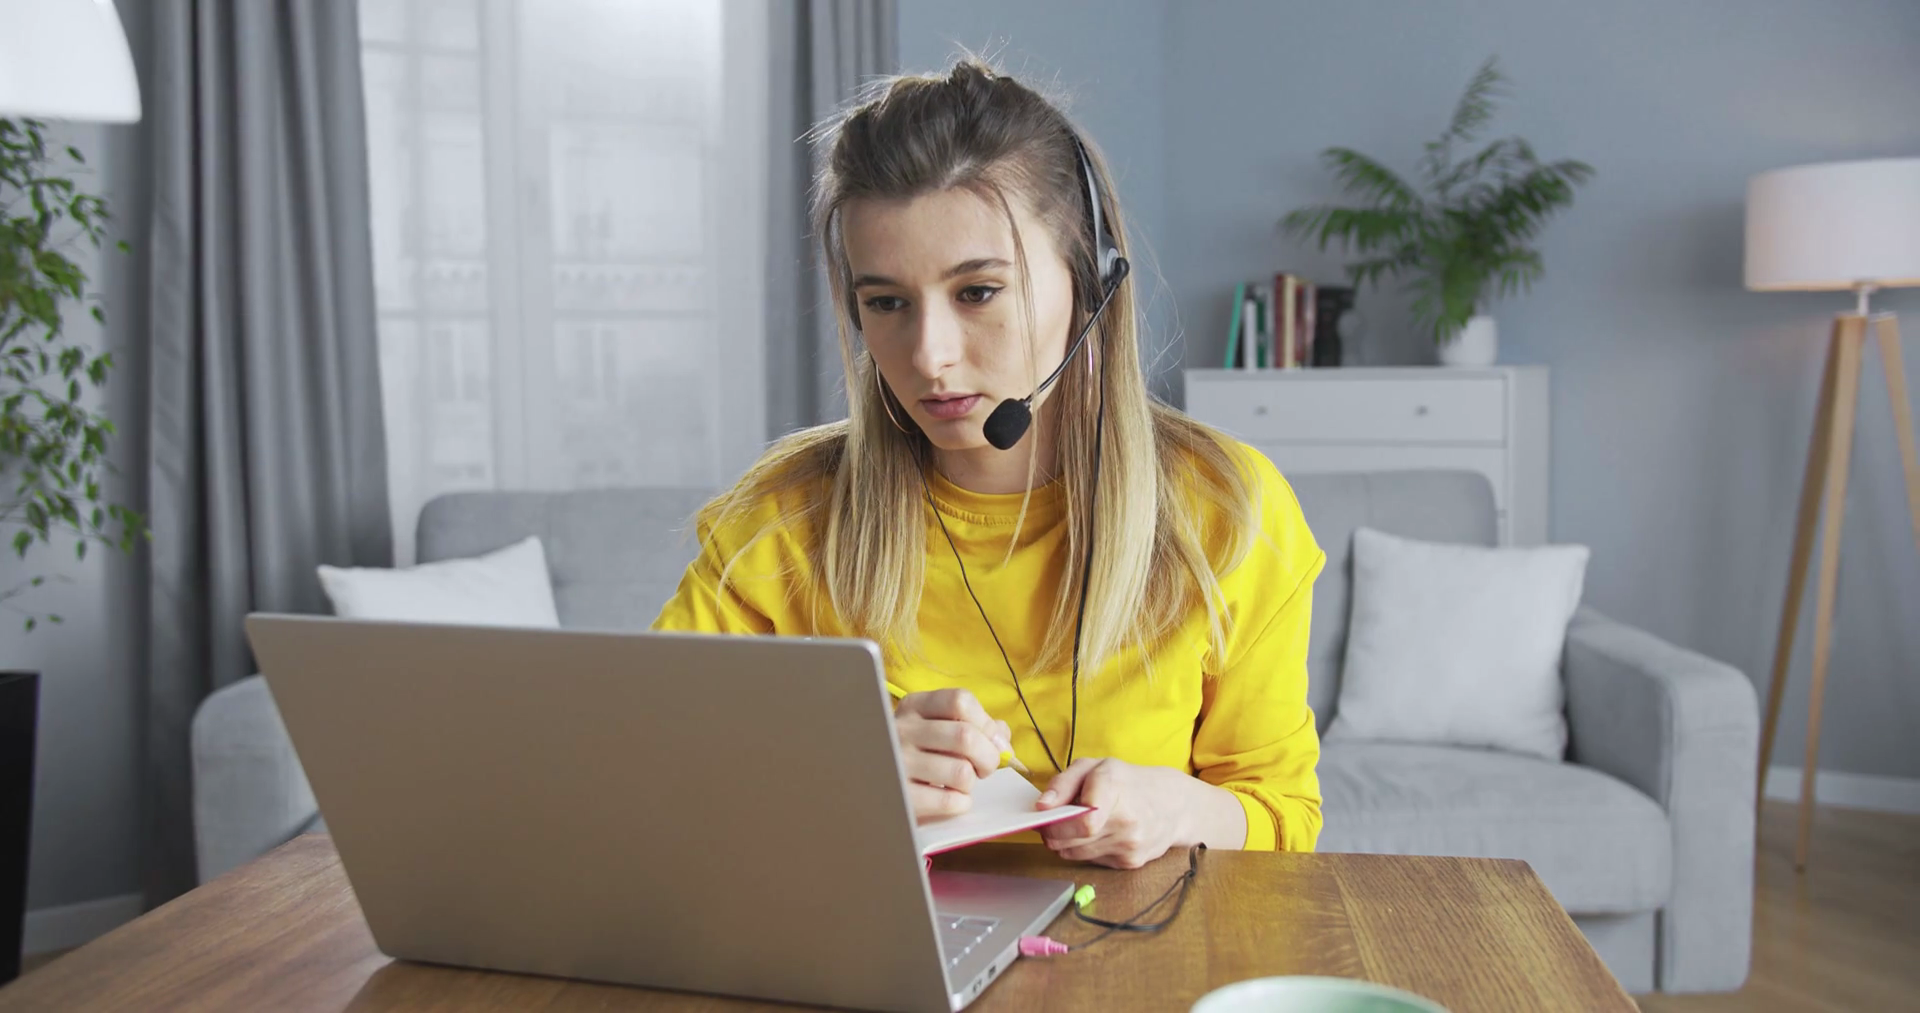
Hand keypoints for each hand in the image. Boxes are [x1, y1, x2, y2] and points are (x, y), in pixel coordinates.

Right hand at [894, 688, 1009, 822]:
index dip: (985, 722)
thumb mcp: (935, 728)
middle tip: (985, 768)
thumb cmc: (915, 754)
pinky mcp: (901, 797)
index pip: (960, 700)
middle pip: (966, 736)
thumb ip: (973, 724)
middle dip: (989, 757)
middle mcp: (902, 730)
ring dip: (971, 782)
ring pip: (961, 772)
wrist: (869, 786)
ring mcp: (898, 764)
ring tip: (960, 783)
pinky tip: (950, 799)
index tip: (991, 739)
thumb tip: (1002, 735)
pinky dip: (961, 803)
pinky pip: (949, 800)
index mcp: (914, 706)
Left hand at [1035, 758, 1201, 868]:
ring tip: (1074, 825)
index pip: (1084, 822)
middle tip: (1051, 822)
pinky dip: (1085, 850)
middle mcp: (1127, 822)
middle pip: (1072, 841)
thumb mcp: (1095, 766)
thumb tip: (1041, 807)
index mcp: (1116, 789)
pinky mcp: (1130, 863)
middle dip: (1052, 833)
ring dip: (1066, 843)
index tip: (1046, 816)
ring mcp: (1130, 846)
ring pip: (1076, 854)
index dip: (1057, 823)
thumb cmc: (1129, 781)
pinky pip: (1091, 861)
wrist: (1174, 804)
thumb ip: (1063, 783)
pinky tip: (1097, 834)